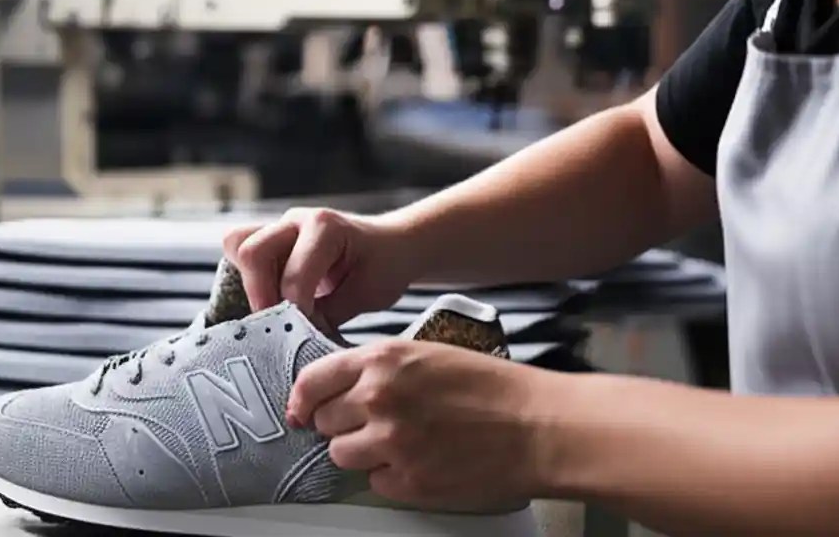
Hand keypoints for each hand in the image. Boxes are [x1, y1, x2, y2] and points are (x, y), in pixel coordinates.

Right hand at [223, 209, 414, 325]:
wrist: (392, 244)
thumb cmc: (384, 265)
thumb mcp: (366, 295)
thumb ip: (328, 315)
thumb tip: (295, 339)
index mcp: (325, 228)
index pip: (294, 275)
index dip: (295, 311)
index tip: (305, 334)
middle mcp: (296, 220)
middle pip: (251, 250)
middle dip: (260, 295)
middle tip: (278, 324)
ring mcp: (280, 227)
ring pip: (237, 244)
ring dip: (249, 283)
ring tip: (273, 309)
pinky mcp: (271, 239)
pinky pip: (242, 252)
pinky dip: (249, 279)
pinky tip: (273, 300)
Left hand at [287, 339, 547, 512]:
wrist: (537, 427)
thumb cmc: (492, 388)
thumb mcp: (427, 354)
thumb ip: (379, 368)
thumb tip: (341, 387)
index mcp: (382, 361)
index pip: (312, 380)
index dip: (303, 398)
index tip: (301, 409)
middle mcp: (379, 399)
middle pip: (323, 421)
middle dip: (341, 424)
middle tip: (373, 422)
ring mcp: (391, 443)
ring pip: (341, 455)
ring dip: (362, 452)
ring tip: (400, 442)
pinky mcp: (407, 481)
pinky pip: (375, 482)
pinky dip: (390, 476)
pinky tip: (420, 460)